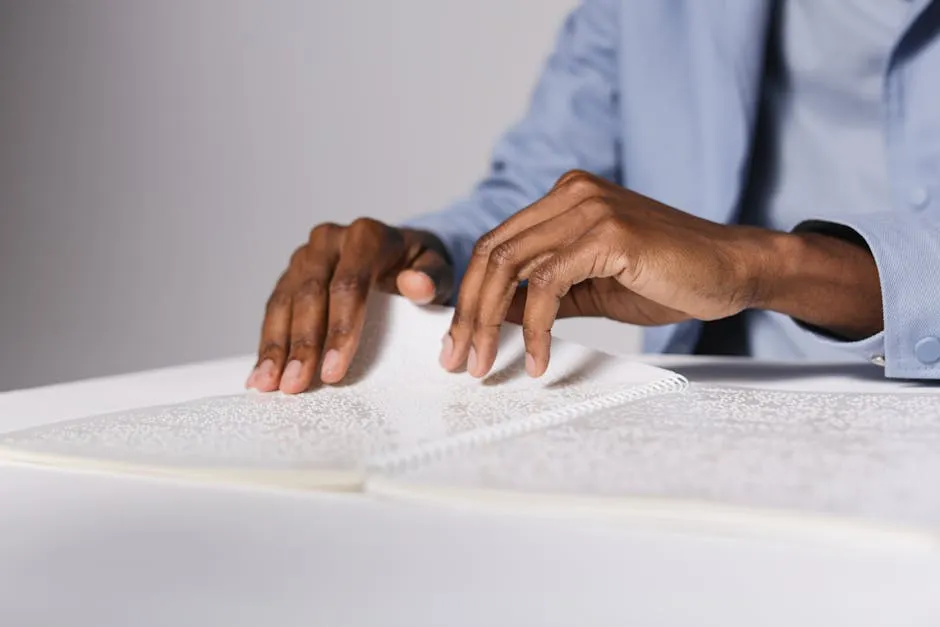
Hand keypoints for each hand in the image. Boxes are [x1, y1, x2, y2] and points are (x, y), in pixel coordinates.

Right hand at [248, 219, 452, 392]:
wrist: (402, 254)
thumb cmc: (419, 267)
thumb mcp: (437, 269)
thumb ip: (432, 277)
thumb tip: (417, 285)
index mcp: (365, 236)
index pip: (348, 284)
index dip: (340, 330)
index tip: (334, 369)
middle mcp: (329, 241)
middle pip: (310, 295)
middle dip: (303, 344)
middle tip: (297, 384)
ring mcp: (305, 257)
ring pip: (283, 302)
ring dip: (276, 346)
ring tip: (270, 383)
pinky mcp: (290, 275)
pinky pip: (273, 310)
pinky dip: (268, 342)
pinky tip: (262, 372)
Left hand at [438, 170, 775, 377]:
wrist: (734, 271)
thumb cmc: (669, 277)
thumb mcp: (589, 288)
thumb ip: (540, 294)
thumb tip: (488, 316)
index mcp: (564, 199)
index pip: (496, 245)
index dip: (469, 295)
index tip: (457, 339)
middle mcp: (571, 194)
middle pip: (491, 253)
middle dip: (467, 313)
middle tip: (457, 360)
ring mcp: (589, 207)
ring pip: (509, 266)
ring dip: (488, 323)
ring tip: (485, 365)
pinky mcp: (608, 233)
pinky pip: (547, 284)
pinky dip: (534, 328)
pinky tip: (539, 359)